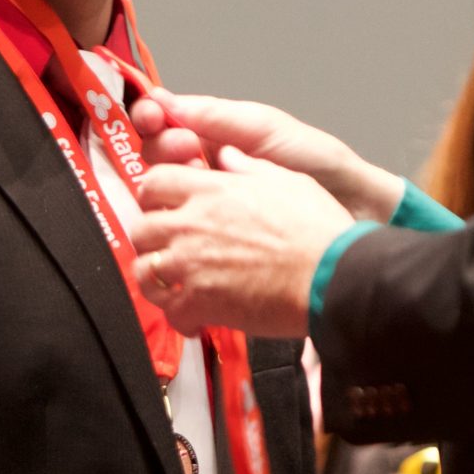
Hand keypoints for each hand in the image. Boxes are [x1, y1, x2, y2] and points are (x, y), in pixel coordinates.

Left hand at [124, 148, 356, 338]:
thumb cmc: (319, 230)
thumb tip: (228, 154)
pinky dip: (177, 317)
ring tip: (172, 286)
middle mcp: (193, 223)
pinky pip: (169, 310)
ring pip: (144, 271)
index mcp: (212, 190)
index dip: (152, 195)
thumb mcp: (286, 181)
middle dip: (150, 240)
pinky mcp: (200, 301)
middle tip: (165, 249)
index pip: (154, 182)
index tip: (160, 206)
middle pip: (141, 228)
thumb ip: (248, 168)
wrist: (332, 275)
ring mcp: (191, 263)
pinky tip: (193, 319)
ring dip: (156, 279)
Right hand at [128, 87, 403, 221]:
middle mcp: (207, 164)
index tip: (154, 117)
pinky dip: (180, 213)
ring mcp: (210, 200)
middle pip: (158, 155)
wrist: (350, 206)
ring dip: (171, 177)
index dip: (153, 117)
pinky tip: (193, 206)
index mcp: (217, 133)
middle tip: (187, 148)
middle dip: (164, 146)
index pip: (167, 122)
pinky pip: (183, 222)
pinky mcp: (216, 231)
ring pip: (165, 188)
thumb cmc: (317, 162)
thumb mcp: (265, 128)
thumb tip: (166, 101)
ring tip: (197, 173)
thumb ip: (216, 116)